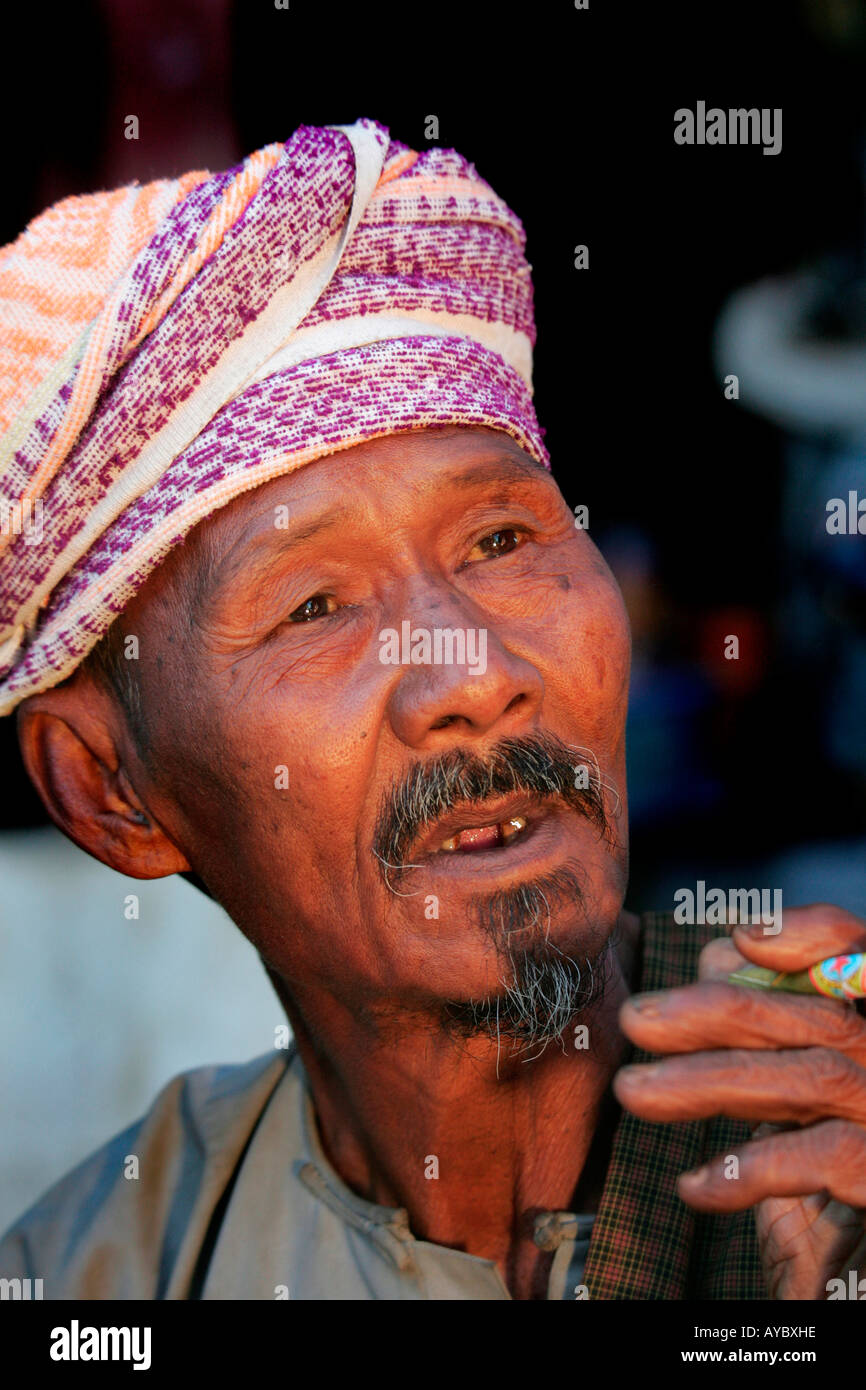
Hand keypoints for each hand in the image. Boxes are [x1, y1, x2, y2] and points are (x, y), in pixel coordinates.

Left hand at [614, 904, 865, 1298]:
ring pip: (812, 1079)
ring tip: (633, 1092)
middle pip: (820, 1018)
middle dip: (718, 1010)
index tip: (740, 937)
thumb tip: (722, 956)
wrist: (850, 1287)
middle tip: (636, 1020)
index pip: (862, 959)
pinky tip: (696, 1184)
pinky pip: (828, 1157)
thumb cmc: (821, 1190)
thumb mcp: (790, 1103)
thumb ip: (770, 1032)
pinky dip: (754, 1165)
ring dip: (710, 1081)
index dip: (814, 937)